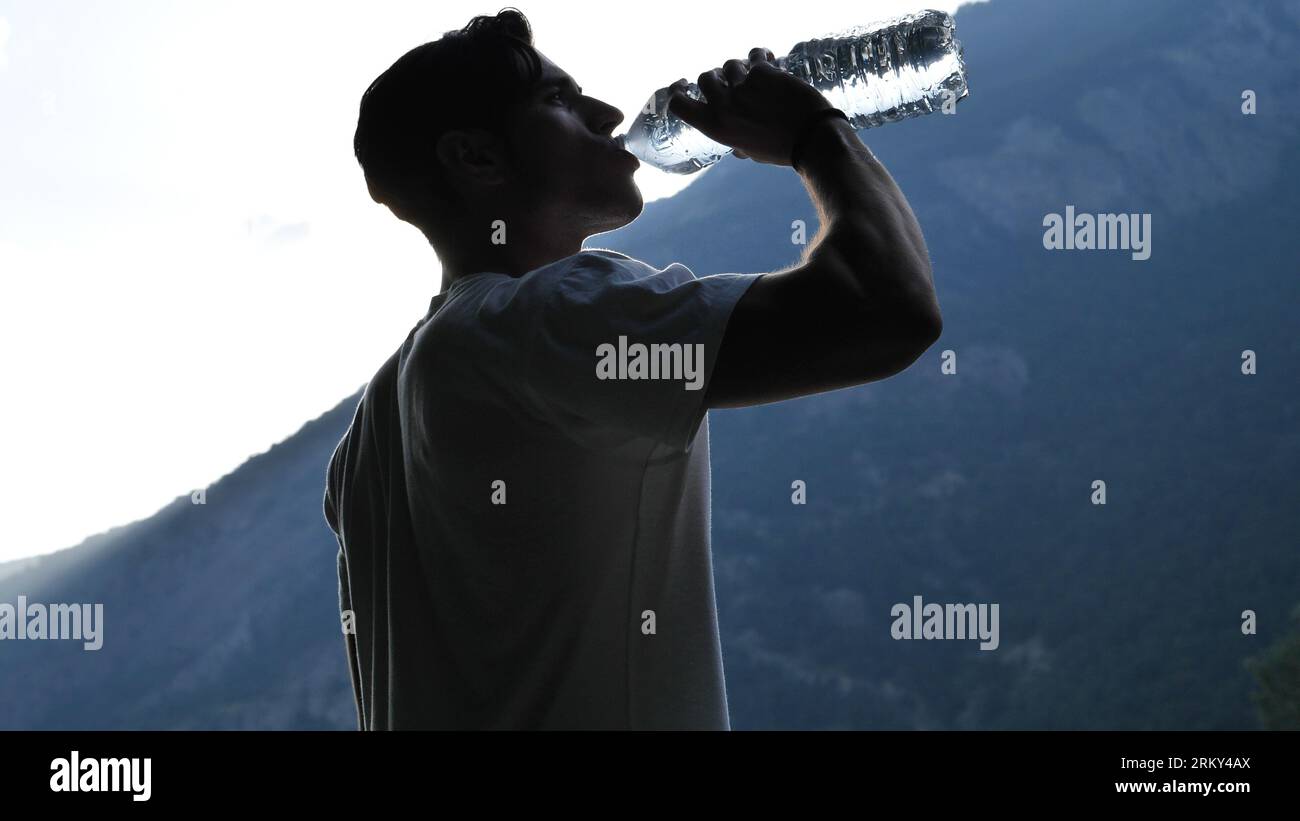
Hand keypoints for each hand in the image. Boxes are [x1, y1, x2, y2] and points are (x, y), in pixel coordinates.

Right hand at [667, 47, 833, 165]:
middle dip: (717, 78)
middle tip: (731, 83)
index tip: (684, 87)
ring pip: (730, 64)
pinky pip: (755, 55)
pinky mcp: (763, 72)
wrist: (812, 138)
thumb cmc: (782, 149)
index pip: (679, 104)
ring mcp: (742, 86)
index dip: (678, 92)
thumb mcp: (752, 152)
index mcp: (715, 127)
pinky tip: (770, 61)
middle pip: (705, 77)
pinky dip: (761, 57)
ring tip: (756, 76)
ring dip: (740, 69)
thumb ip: (738, 144)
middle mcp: (723, 105)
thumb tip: (735, 150)